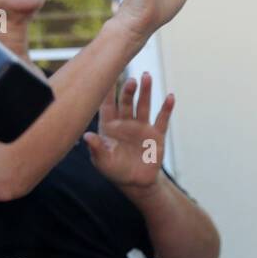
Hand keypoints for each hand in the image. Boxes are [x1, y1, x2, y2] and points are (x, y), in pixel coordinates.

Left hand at [83, 72, 172, 196]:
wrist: (135, 182)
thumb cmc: (114, 170)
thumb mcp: (102, 161)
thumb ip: (96, 148)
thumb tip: (86, 136)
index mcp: (109, 126)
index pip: (107, 105)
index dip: (106, 92)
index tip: (105, 75)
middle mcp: (125, 123)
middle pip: (126, 102)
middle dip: (128, 90)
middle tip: (131, 79)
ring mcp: (141, 127)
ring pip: (143, 105)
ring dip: (145, 91)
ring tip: (146, 76)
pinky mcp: (156, 135)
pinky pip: (162, 119)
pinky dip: (166, 108)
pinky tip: (170, 97)